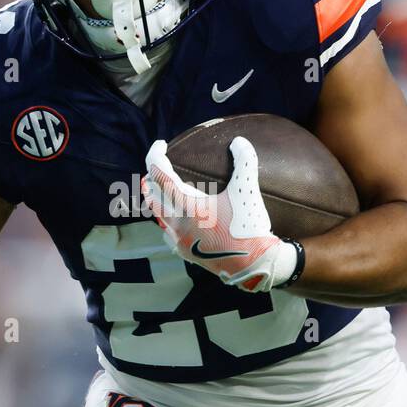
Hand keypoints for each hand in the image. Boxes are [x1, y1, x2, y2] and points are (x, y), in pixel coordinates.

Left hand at [141, 136, 299, 291]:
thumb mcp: (248, 190)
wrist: (254, 264)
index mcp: (187, 205)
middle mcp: (176, 223)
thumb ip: (245, 161)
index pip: (159, 175)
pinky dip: (167, 219)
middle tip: (161, 166)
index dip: (155, 155)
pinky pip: (167, 232)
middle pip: (151, 195)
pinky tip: (178, 217)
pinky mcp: (184, 253)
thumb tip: (239, 141)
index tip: (161, 144)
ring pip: (157, 215)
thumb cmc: (249, 226)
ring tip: (167, 189)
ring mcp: (178, 240)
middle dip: (153, 177)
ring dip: (158, 199)